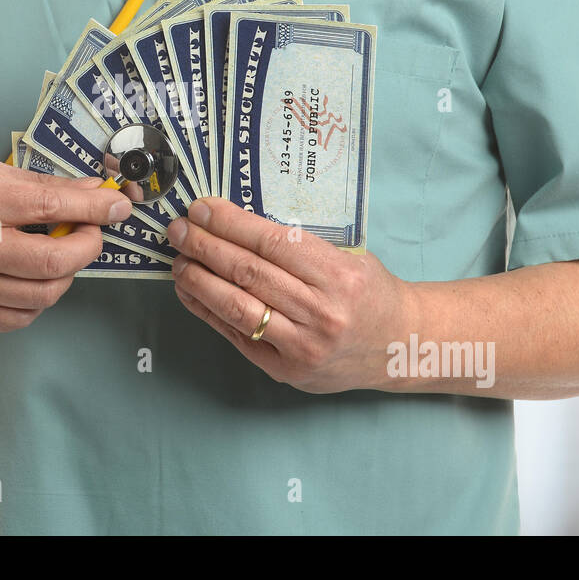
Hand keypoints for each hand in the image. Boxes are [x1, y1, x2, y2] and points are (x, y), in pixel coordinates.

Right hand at [0, 156, 130, 331]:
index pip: (50, 208)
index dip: (94, 210)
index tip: (117, 207)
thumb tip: (92, 193)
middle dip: (88, 247)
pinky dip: (39, 300)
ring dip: (66, 274)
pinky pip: (19, 318)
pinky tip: (34, 278)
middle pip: (53, 261)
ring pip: (43, 294)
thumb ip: (39, 185)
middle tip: (91, 233)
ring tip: (60, 253)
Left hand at [168, 197, 412, 393]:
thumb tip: (234, 224)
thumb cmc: (369, 292)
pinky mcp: (287, 370)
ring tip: (178, 261)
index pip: (273, 242)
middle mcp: (322, 312)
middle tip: (179, 230)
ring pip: (238, 307)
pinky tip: (190, 292)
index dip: (231, 224)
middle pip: (249, 273)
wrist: (400, 345)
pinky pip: (238, 336)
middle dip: (206, 247)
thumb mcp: (347, 257)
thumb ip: (299, 246)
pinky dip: (208, 312)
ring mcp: (303, 346)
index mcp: (340, 276)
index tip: (202, 209)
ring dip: (199, 281)